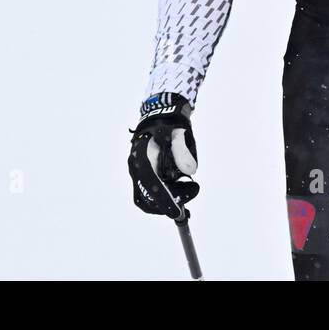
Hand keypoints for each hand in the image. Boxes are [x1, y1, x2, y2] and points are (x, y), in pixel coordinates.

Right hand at [128, 92, 198, 215]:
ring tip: (189, 188)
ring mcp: (137, 173)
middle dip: (169, 202)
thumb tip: (189, 171)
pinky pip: (149, 194)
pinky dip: (163, 198)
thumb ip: (182, 151)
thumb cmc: (169, 126)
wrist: (159, 118)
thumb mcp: (178, 134)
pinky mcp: (142, 176)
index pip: (150, 182)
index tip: (177, 211)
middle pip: (147, 196)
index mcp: (142, 155)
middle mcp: (135, 167)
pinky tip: (181, 191)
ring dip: (167, 201)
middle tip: (192, 191)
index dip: (163, 199)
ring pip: (147, 198)